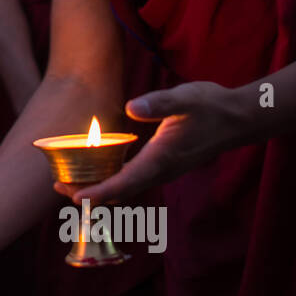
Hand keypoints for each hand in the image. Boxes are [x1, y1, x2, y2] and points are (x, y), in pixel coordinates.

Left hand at [54, 81, 247, 204]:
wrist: (238, 119)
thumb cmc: (211, 106)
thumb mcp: (186, 98)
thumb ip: (160, 103)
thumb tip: (130, 108)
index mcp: (162, 158)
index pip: (126, 181)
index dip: (100, 192)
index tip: (76, 198)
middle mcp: (161, 170)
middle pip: (120, 191)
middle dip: (90, 194)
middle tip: (58, 188)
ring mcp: (163, 170)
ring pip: (126, 188)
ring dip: (99, 190)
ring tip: (67, 184)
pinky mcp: (163, 166)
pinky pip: (133, 180)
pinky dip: (112, 181)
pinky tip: (97, 172)